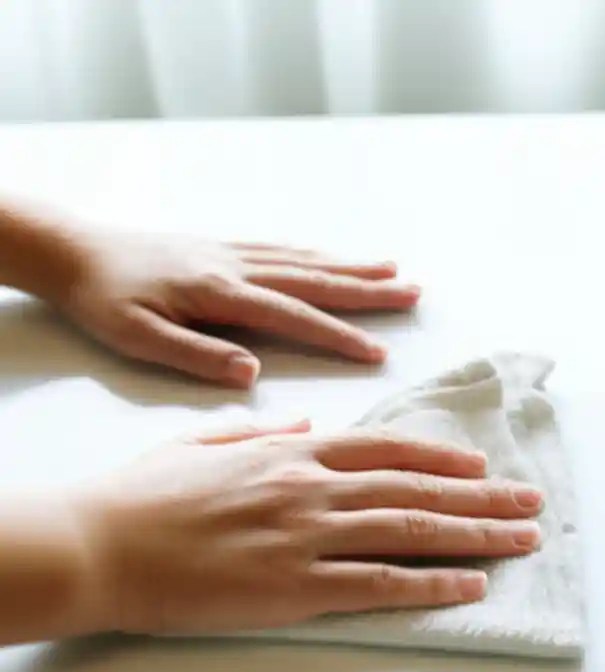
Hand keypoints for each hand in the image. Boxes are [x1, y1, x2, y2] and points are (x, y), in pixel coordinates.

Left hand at [53, 231, 421, 386]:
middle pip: (314, 279)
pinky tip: (336, 259)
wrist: (73, 250)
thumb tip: (251, 374)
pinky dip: (318, 255)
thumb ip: (195, 356)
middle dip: (367, 290)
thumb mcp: (137, 337)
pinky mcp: (224, 247)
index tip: (378, 351)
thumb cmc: (102, 301)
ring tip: (394, 271)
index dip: (338, 335)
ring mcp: (234, 252)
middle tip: (414, 293)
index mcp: (220, 293)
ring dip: (352, 268)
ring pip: (305, 260)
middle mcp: (237, 267)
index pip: (293, 317)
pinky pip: (284, 249)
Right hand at [70, 420, 542, 634]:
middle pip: (417, 487)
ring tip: (522, 539)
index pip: (388, 447)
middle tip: (530, 502)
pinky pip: (379, 584)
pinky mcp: (296, 586)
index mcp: (293, 450)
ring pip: (412, 530)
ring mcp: (308, 535)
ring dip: (476, 536)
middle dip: (482, 496)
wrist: (98, 544)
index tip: (481, 465)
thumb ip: (263, 431)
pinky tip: (469, 586)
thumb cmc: (145, 495)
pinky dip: (431, 585)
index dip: (442, 456)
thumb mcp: (208, 443)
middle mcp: (313, 486)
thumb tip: (304, 420)